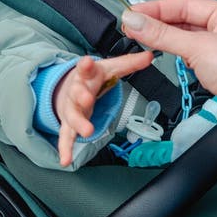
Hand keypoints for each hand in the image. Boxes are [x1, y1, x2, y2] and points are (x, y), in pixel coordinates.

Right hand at [55, 51, 152, 166]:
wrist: (68, 86)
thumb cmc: (92, 77)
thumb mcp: (110, 67)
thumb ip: (130, 63)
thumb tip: (150, 56)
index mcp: (86, 75)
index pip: (86, 68)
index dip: (86, 65)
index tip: (86, 62)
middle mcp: (76, 91)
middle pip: (77, 92)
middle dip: (81, 96)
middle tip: (87, 99)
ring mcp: (71, 108)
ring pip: (73, 115)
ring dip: (79, 123)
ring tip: (87, 131)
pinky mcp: (69, 123)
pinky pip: (66, 136)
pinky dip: (65, 148)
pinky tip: (66, 160)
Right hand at [121, 0, 216, 144]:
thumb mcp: (198, 47)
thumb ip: (163, 35)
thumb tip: (135, 21)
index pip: (184, 5)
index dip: (156, 9)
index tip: (132, 14)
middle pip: (186, 22)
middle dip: (160, 25)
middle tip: (132, 28)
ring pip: (190, 42)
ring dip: (169, 42)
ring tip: (144, 41)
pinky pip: (196, 61)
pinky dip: (181, 60)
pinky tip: (170, 61)